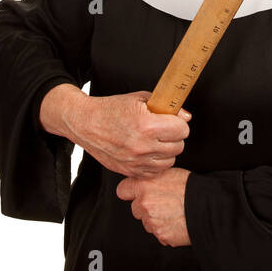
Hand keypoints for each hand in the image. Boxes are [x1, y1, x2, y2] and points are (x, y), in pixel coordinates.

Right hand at [47, 88, 190, 178]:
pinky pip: (156, 172)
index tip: (173, 120)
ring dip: (167, 151)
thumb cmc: (111, 109)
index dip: (179, 123)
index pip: (182, 129)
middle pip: (178, 146)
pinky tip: (148, 151)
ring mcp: (136, 161)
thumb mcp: (140, 98)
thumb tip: (185, 116)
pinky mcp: (130, 171)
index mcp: (146, 125)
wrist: (85, 123)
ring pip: (170, 161)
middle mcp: (142, 146)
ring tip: (156, 140)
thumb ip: (166, 106)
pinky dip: (156, 163)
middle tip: (164, 129)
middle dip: (174, 136)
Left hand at [117, 167, 190, 246]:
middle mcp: (144, 203)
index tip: (134, 194)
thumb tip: (145, 182)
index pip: (123, 190)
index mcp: (144, 185)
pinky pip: (159, 234)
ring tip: (173, 213)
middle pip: (136, 209)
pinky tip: (177, 222)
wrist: (207, 206)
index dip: (130, 192)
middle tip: (163, 204)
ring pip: (147, 223)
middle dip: (146, 208)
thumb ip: (152, 180)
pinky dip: (166, 230)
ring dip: (156, 220)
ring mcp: (151, 221)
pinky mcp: (160, 234)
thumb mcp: (169, 173)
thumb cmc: (191, 188)